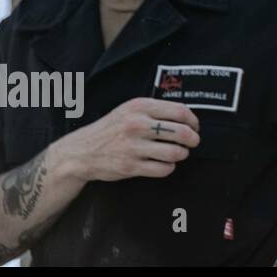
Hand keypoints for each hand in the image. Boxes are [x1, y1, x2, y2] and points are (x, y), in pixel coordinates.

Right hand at [53, 97, 200, 182]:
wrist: (81, 152)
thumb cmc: (111, 129)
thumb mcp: (130, 110)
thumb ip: (155, 110)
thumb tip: (186, 116)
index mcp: (140, 107)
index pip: (180, 111)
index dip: (193, 121)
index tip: (195, 126)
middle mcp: (137, 125)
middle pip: (181, 132)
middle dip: (193, 139)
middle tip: (193, 142)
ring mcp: (133, 147)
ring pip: (175, 152)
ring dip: (182, 154)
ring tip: (179, 153)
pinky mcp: (130, 166)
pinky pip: (163, 169)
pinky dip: (169, 167)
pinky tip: (166, 164)